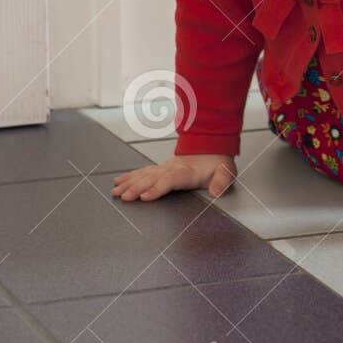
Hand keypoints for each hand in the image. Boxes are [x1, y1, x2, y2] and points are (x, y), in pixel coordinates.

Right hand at [111, 154, 236, 201]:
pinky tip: (119, 181)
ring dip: (129, 182)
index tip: (144, 196)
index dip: (156, 188)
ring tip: (116, 190)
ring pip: (143, 174)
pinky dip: (129, 176)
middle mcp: (172, 168)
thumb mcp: (226, 170)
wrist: (212, 145)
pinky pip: (142, 171)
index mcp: (187, 171)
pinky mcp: (160, 168)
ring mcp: (164, 167)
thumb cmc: (217, 161)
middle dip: (136, 187)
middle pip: (151, 178)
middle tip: (124, 196)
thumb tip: (216, 192)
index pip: (169, 180)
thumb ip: (221, 180)